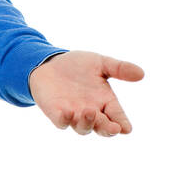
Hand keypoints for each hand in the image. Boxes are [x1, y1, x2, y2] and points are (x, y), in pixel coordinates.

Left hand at [28, 50, 143, 135]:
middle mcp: (92, 112)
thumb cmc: (77, 66)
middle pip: (102, 127)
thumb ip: (119, 69)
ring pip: (83, 128)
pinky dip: (64, 120)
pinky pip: (61, 122)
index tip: (126, 128)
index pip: (117, 117)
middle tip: (113, 127)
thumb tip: (141, 74)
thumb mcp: (101, 63)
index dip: (122, 124)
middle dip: (107, 129)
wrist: (50, 63)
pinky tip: (68, 113)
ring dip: (87, 123)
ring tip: (89, 112)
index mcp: (106, 102)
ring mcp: (74, 115)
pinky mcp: (56, 114)